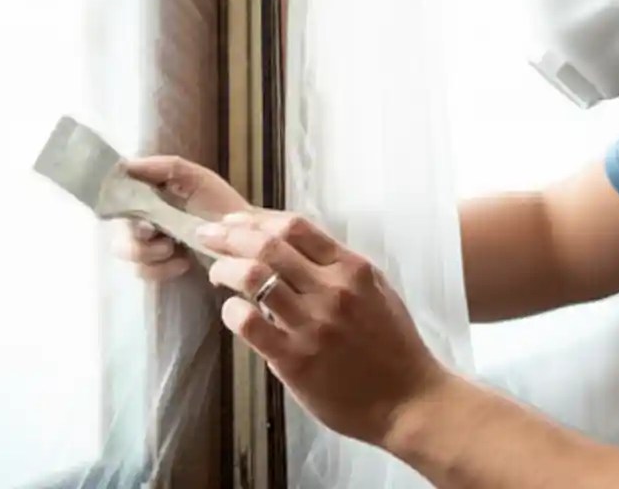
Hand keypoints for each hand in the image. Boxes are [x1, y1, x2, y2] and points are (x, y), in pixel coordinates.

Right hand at [114, 155, 252, 280]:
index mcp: (145, 196)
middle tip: (157, 233)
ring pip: (127, 254)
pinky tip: (183, 262)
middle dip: (136, 237)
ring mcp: (148, 246)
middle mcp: (140, 220)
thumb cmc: (218, 202)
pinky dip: (162, 269)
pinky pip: (144, 271)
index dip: (117, 205)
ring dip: (150, 253)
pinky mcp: (159, 268)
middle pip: (116, 232)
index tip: (136, 210)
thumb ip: (163, 167)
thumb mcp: (194, 178)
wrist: (244, 235)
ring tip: (174, 248)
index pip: (113, 198)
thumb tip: (125, 166)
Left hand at [198, 211, 450, 445]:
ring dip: (224, 268)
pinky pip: (248, 323)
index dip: (256, 219)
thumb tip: (293, 249)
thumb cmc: (393, 346)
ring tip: (217, 273)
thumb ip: (340, 268)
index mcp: (353, 269)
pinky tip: (231, 311)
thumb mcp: (378, 291)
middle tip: (209, 236)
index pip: (295, 227)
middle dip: (228, 235)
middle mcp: (332, 290)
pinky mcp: (294, 360)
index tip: (234, 221)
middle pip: (267, 244)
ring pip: (252, 277)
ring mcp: (312, 325)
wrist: (409, 400)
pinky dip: (231, 311)